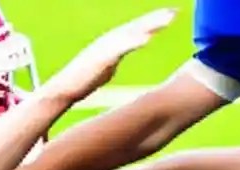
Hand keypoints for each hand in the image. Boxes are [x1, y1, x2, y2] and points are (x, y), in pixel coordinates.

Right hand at [40, 8, 176, 103]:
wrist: (63, 89)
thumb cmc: (82, 81)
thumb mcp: (104, 68)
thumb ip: (113, 60)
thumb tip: (117, 60)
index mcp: (111, 43)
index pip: (135, 29)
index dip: (153, 21)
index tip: (170, 14)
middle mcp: (109, 40)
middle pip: (136, 26)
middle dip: (156, 18)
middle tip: (175, 11)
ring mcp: (105, 47)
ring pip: (132, 33)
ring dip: (150, 26)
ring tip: (168, 20)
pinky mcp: (101, 58)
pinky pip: (121, 48)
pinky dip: (135, 42)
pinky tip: (148, 38)